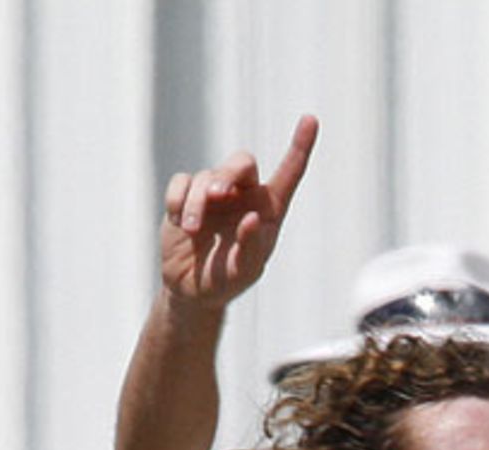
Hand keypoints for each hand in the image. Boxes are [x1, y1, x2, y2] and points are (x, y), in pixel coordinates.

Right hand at [161, 114, 318, 308]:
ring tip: (191, 230)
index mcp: (267, 209)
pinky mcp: (186, 195)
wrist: (193, 289)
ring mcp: (213, 193)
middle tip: (216, 195)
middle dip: (227, 174)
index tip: (310, 120)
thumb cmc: (228, 280)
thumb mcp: (245, 271)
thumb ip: (252, 247)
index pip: (288, 173)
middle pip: (241, 162)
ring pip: (205, 176)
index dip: (300, 147)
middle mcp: (243, 194)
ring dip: (196, 202)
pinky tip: (178, 221)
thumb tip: (251, 218)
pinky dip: (178, 200)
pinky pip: (180, 182)